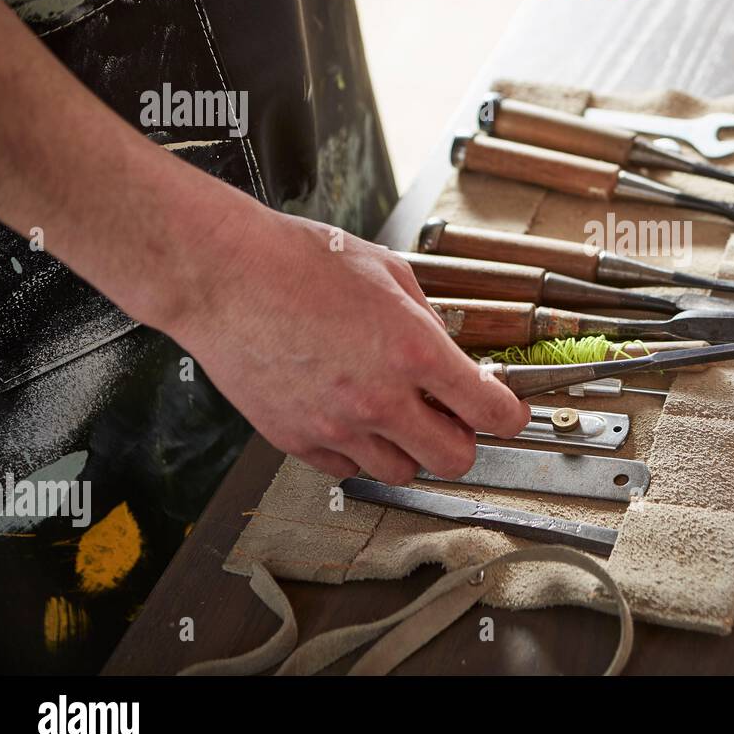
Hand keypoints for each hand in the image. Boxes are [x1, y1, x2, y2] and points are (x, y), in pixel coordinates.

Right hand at [163, 207, 528, 483]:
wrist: (222, 274)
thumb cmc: (297, 260)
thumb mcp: (388, 272)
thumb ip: (428, 320)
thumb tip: (450, 352)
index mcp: (413, 350)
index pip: (491, 412)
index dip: (511, 416)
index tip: (508, 412)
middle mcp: (380, 397)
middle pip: (455, 460)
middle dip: (462, 440)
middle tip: (450, 417)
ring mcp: (336, 425)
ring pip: (401, 472)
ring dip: (409, 448)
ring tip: (394, 413)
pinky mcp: (296, 439)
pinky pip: (347, 469)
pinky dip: (358, 451)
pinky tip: (350, 416)